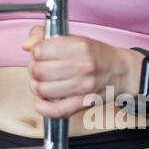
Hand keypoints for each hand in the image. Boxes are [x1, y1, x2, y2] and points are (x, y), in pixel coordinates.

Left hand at [20, 26, 136, 120]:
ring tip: (44, 83)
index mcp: (79, 46)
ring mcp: (83, 86)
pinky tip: (43, 100)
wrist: (122, 72)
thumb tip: (26, 45)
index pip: (40, 50)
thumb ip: (45, 36)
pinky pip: (55, 111)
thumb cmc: (96, 55)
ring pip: (42, 90)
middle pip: (38, 71)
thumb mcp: (73, 38)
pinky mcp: (84, 103)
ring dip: (37, 87)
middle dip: (34, 70)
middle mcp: (82, 66)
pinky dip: (43, 107)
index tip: (41, 54)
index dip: (36, 52)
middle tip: (41, 69)